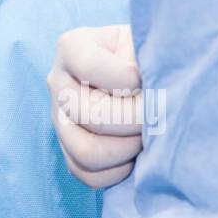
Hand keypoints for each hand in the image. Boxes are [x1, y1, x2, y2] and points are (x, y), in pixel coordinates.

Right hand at [47, 24, 143, 188]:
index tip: (148, 79)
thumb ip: (149, 55)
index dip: (128, 79)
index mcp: (72, 47)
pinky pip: (86, 174)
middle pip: (90, 115)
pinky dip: (117, 172)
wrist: (146, 73)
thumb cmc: (148, 55)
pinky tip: (135, 155)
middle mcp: (57, 81)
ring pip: (85, 151)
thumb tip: (156, 93)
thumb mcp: (147, 43)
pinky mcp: (67, 148)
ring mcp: (58, 117)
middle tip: (160, 116)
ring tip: (147, 137)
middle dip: (136, 121)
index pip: (89, 66)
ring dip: (126, 149)